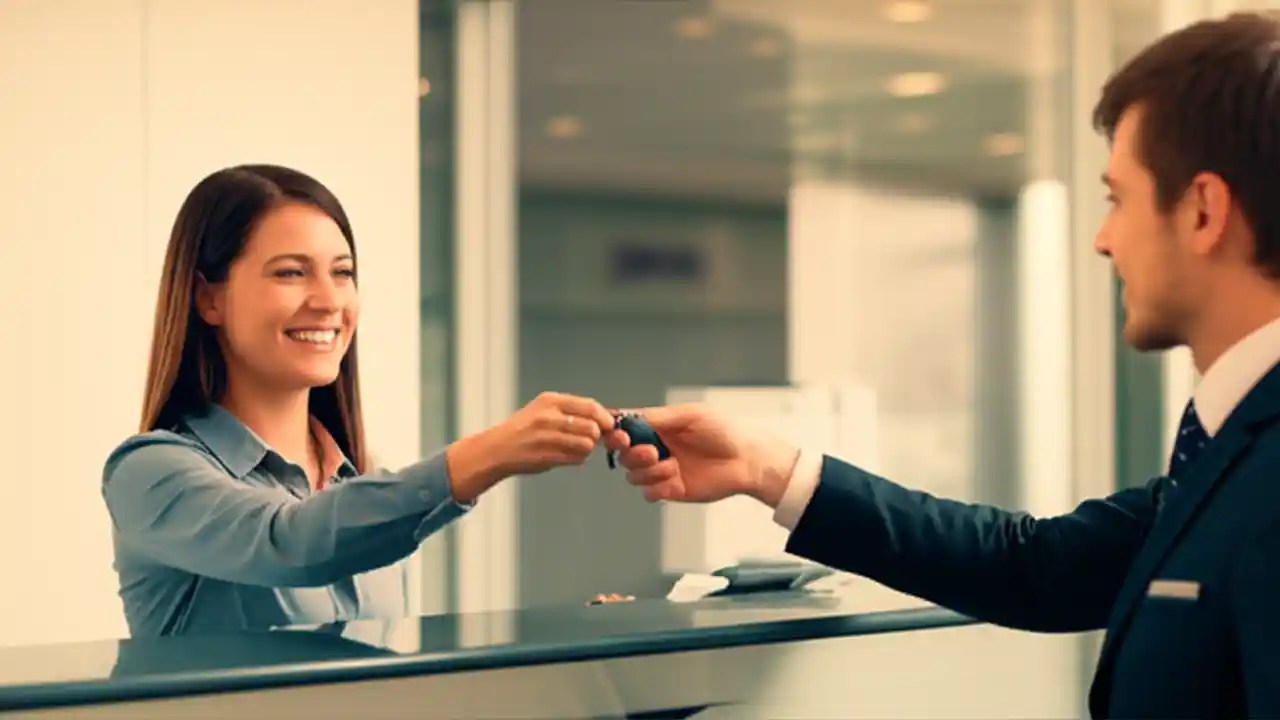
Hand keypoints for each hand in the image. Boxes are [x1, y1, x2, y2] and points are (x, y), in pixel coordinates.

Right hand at [447, 391, 614, 502]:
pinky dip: (576, 459)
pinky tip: (564, 456)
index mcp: (550, 401)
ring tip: (573, 448)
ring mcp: (547, 437)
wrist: (496, 449)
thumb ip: (572, 412)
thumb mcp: (543, 410)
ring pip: (586, 444)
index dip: (604, 417)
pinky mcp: (546, 456)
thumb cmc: (523, 430)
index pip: (590, 406)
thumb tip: (607, 418)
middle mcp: (549, 416)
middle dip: (595, 436)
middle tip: (589, 440)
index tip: (608, 425)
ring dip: (586, 449)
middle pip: (592, 427)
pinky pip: (576, 458)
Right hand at [603, 403, 799, 505]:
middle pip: (623, 454)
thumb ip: (658, 417)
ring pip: (633, 475)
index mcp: (658, 427)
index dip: (615, 432)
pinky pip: (648, 493)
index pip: (625, 429)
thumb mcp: (690, 415)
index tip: (619, 435)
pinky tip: (673, 479)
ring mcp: (663, 471)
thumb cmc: (724, 432)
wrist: (746, 460)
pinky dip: (655, 487)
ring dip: (647, 471)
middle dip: (631, 454)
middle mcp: (657, 448)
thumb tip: (628, 415)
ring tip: (670, 465)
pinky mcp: (671, 490)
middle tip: (650, 452)